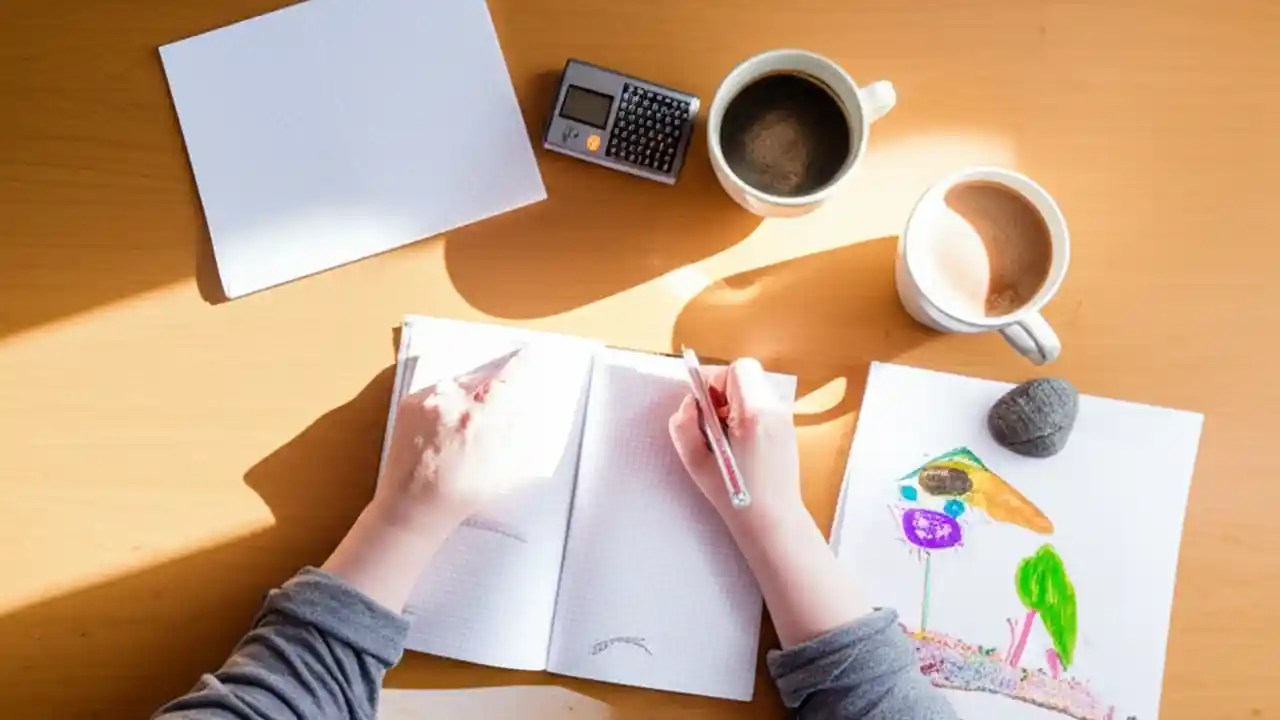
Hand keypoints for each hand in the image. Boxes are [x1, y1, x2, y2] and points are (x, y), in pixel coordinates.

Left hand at [374, 348, 540, 529]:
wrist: (413, 506)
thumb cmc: (465, 493)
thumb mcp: (505, 466)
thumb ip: (516, 428)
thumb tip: (522, 403)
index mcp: (482, 413)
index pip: (508, 375)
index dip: (522, 363)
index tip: (530, 353)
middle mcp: (454, 397)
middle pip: (482, 378)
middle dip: (490, 387)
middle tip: (492, 407)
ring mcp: (429, 398)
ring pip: (457, 384)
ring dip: (466, 394)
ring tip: (464, 423)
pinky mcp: (409, 403)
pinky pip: (435, 392)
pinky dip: (444, 401)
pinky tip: (444, 425)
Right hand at [669, 358, 803, 533]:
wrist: (774, 521)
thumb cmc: (736, 496)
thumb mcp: (696, 462)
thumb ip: (684, 426)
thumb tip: (688, 403)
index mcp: (755, 414)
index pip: (736, 369)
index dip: (713, 379)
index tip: (701, 403)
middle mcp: (775, 410)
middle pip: (746, 374)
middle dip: (722, 389)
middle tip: (710, 419)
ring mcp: (785, 418)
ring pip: (753, 388)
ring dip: (733, 401)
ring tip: (723, 434)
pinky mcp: (786, 428)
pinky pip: (761, 404)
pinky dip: (745, 413)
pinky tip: (738, 441)